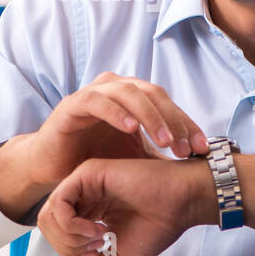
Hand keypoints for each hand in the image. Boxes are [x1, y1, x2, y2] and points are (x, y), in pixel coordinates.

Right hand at [23, 72, 209, 188]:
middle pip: (153, 93)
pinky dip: (117, 112)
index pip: (167, 104)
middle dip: (173, 120)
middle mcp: (116, 89)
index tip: (201, 149)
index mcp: (133, 97)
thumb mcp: (133, 155)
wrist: (53, 167)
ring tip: (163, 140)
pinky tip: (131, 128)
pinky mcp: (73, 104)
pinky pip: (97, 101)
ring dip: (150, 116)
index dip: (186, 124)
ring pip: (129, 93)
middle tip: (184, 147)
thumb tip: (199, 157)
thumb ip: (159, 149)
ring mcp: (94, 93)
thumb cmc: (93, 157)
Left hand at [37, 156, 212, 255]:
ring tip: (98, 239)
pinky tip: (97, 229)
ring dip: (70, 237)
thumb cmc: (158, 225)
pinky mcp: (87, 173)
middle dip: (67, 247)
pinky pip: (59, 203)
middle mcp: (82, 194)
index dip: (70, 252)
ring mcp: (83, 182)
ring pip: (48, 215)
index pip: (56, 233)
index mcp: (88, 210)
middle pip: (47, 225)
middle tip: (96, 251)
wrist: (181, 204)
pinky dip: (72, 224)